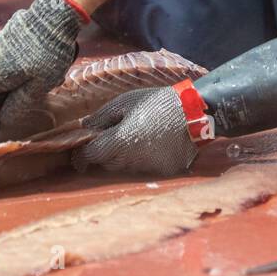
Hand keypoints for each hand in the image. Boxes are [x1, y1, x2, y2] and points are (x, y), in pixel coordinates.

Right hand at [0, 0, 84, 135]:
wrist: (55, 15)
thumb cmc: (49, 53)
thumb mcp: (41, 85)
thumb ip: (21, 101)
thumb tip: (6, 116)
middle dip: (10, 85)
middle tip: (36, 84)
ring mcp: (0, 40)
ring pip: (4, 61)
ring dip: (18, 68)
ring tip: (45, 66)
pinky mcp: (10, 28)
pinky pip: (12, 47)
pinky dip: (22, 52)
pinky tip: (43, 49)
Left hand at [71, 86, 199, 175]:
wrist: (194, 113)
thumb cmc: (156, 103)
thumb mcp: (124, 102)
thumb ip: (100, 117)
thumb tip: (82, 128)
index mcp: (118, 142)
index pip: (89, 156)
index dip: (82, 153)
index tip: (84, 147)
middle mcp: (130, 161)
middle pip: (106, 163)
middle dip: (105, 152)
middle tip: (116, 135)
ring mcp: (146, 169)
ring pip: (124, 168)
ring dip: (124, 157)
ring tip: (138, 137)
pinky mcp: (161, 173)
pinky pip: (143, 170)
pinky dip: (143, 160)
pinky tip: (153, 145)